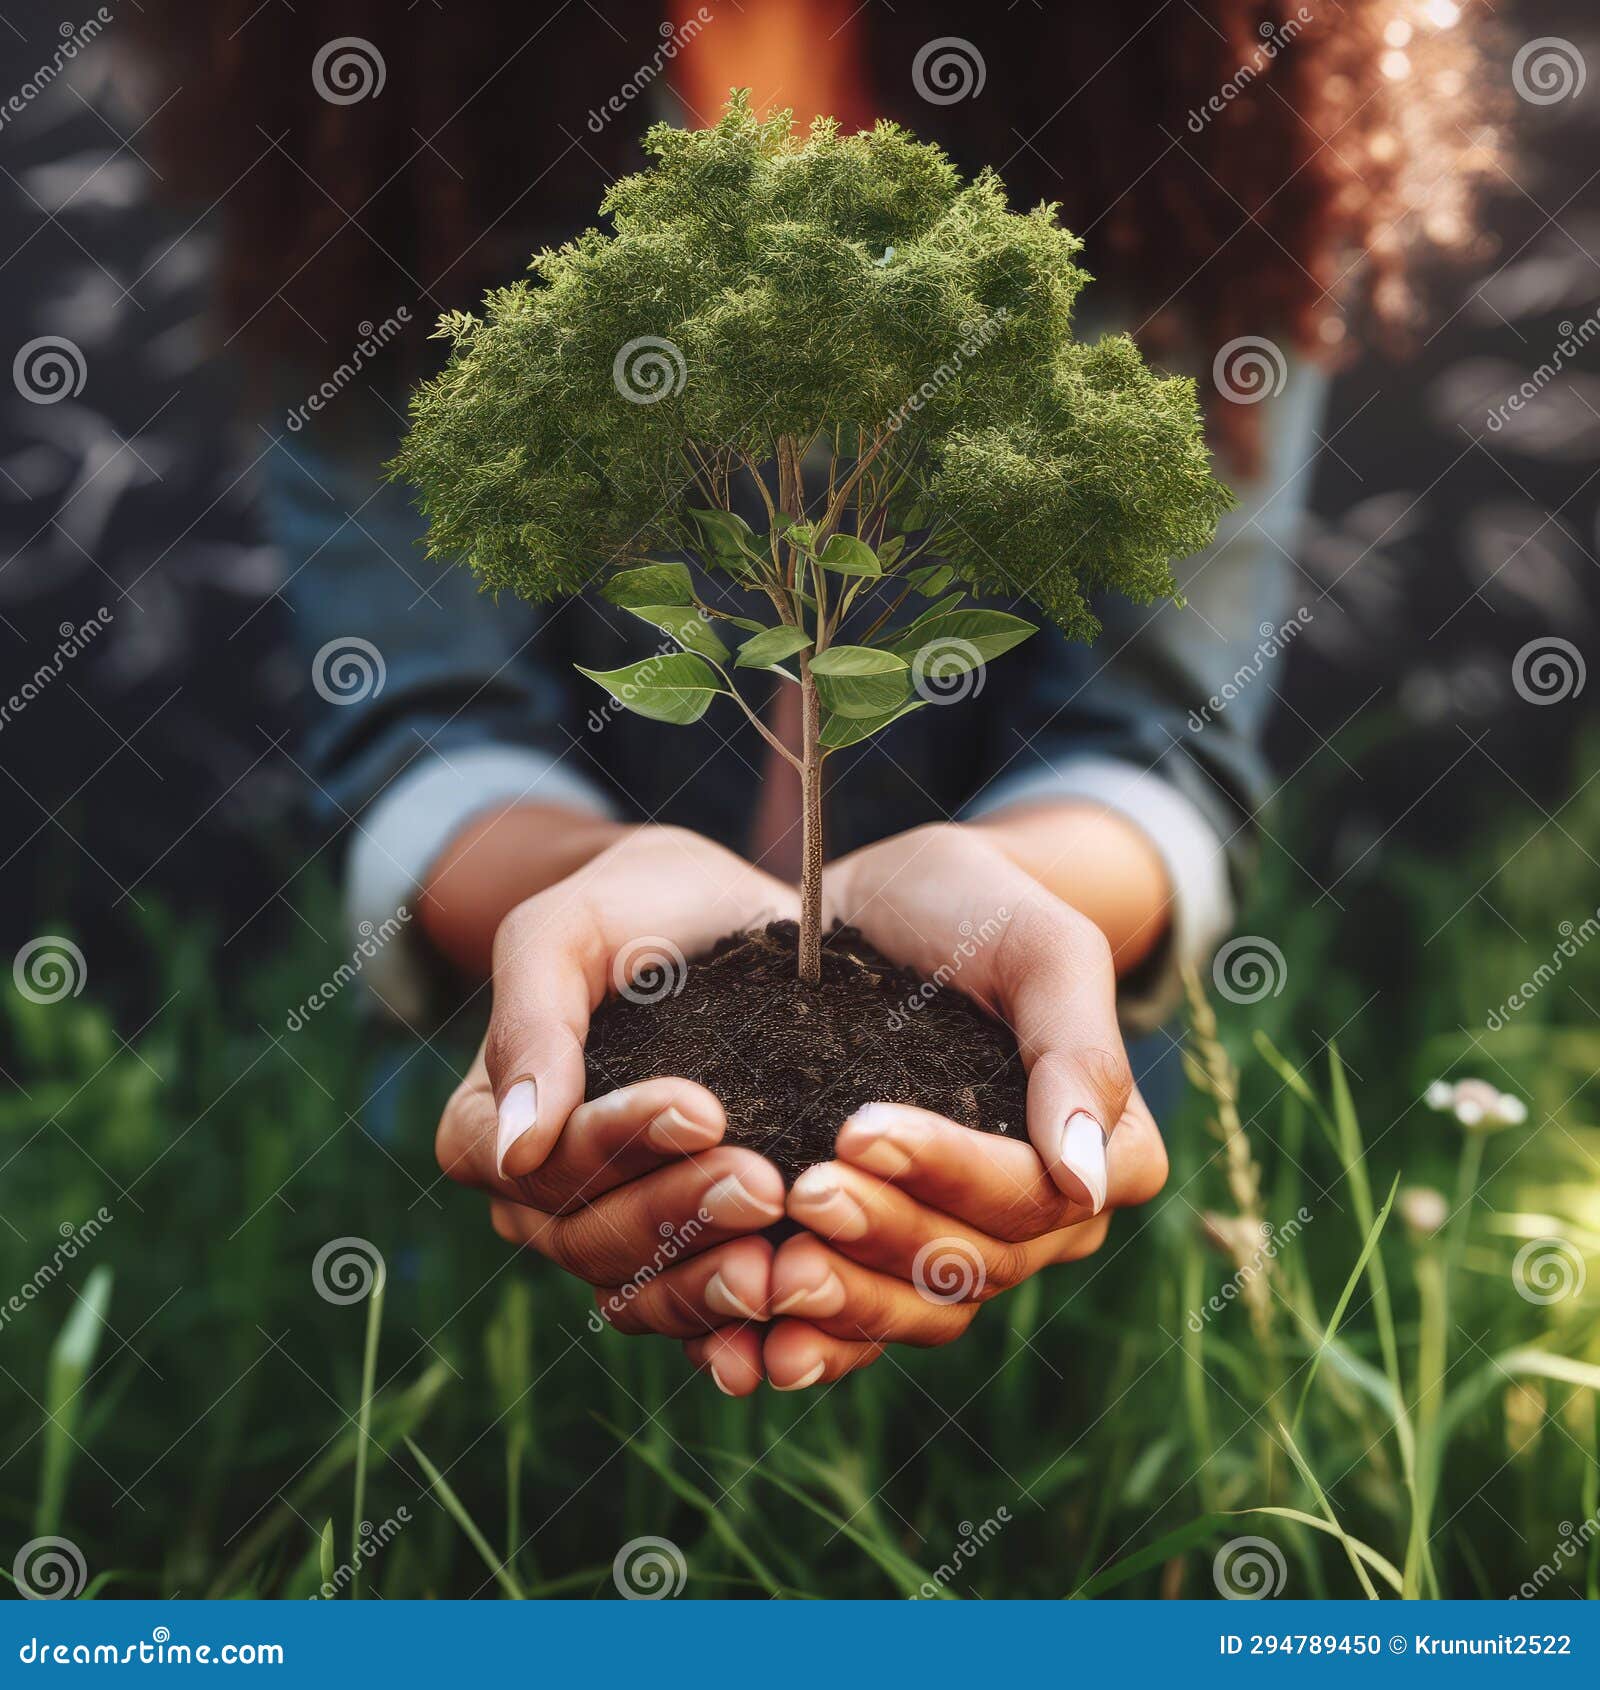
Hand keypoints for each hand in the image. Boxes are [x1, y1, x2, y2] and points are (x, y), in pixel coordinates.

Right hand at [434, 825, 797, 1394]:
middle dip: (678, 1211)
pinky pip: (696, 1319)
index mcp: (490, 1124)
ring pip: (641, 1292)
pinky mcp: (688, 1256)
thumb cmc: (635, 906)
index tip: (702, 1106)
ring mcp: (613, 1235)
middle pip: (589, 1237)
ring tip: (783, 1259)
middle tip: (765, 1181)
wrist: (728, 919)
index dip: (613, 1144)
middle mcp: (542, 1197)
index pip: (532, 1165)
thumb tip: (513, 1146)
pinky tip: (790, 1323)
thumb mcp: (569, 930)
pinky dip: (736, 1330)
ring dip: (710, 1282)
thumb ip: (531, 1021)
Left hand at [761, 823, 1168, 1389]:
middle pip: (974, 1263)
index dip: (950, 1173)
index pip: (1037, 1195)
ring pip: (920, 1308)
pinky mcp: (891, 1254)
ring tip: (771, 1273)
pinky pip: (866, 1323)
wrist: (881, 908)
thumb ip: (1079, 1049)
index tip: (857, 1127)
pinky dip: (813, 1342)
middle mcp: (1047, 1217)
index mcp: (1109, 1151)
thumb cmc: (972, 907)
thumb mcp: (1040, 945)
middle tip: (802, 1191)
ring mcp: (967, 1242)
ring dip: (846, 1302)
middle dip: (884, 1233)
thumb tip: (1088, 1181)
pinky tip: (749, 1347)